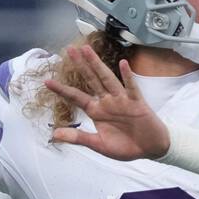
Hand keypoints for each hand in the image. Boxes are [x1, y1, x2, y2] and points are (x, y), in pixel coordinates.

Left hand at [44, 47, 168, 160]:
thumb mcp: (99, 145)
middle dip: (81, 65)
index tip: (47, 81)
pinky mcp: (137, 103)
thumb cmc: (126, 147)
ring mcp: (122, 100)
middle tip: (70, 49)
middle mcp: (107, 102)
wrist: (151, 149)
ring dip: (97, 65)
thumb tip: (55, 134)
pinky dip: (127, 76)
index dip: (62, 90)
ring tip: (87, 50)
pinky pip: (131, 88)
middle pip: (91, 80)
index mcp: (96, 111)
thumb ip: (79, 138)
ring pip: (107, 79)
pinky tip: (122, 64)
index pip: (76, 97)